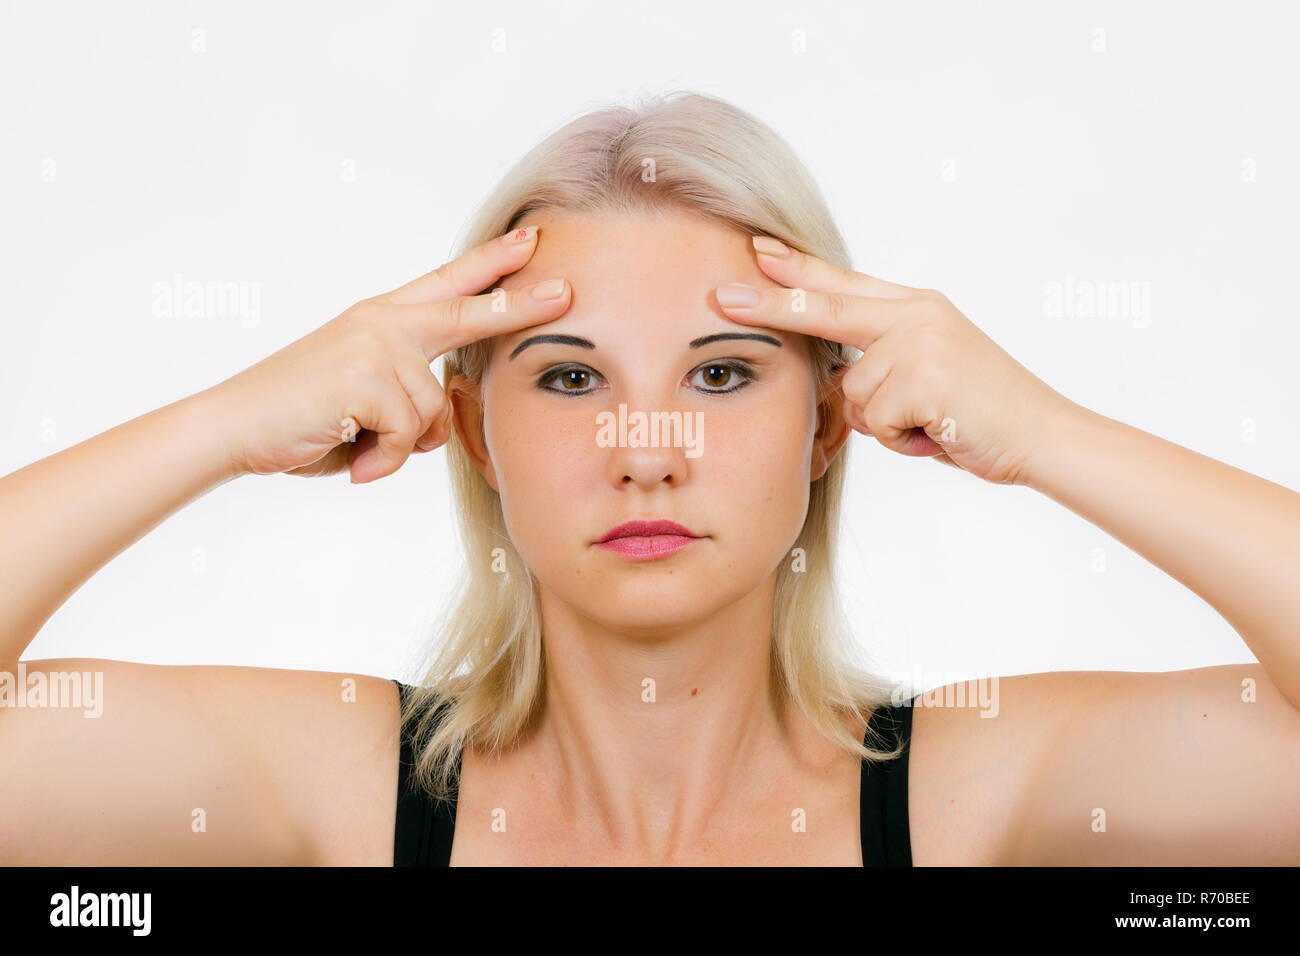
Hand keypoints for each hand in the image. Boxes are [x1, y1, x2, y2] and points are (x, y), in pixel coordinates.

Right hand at [207, 225, 571, 482]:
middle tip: (567, 292)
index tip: (530, 242)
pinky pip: (407, 434)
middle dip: (519, 305)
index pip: (446, 283)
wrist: (233, 427)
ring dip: (400, 445)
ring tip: (357, 444)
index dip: (490, 264)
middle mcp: (382, 323)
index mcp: (382, 319)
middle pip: (465, 313)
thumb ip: (408, 396)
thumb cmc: (300, 419)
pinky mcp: (365, 378)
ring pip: (433, 410)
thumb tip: (443, 420)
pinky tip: (351, 454)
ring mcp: (374, 346)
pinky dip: (382, 459)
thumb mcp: (366, 401)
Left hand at [714, 237, 1076, 484]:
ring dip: (886, 425)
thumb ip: (883, 367)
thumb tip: (838, 386)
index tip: (755, 250)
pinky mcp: (925, 376)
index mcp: (917, 308)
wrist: (1044, 435)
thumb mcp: (928, 377)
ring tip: (932, 423)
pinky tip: (940, 432)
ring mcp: (921, 342)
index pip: (844, 285)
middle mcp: (916, 315)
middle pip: (827, 311)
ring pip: (854, 395)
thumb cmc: (981, 415)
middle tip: (721, 297)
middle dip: (771, 305)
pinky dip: (904, 441)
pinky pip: (877, 421)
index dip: (797, 270)